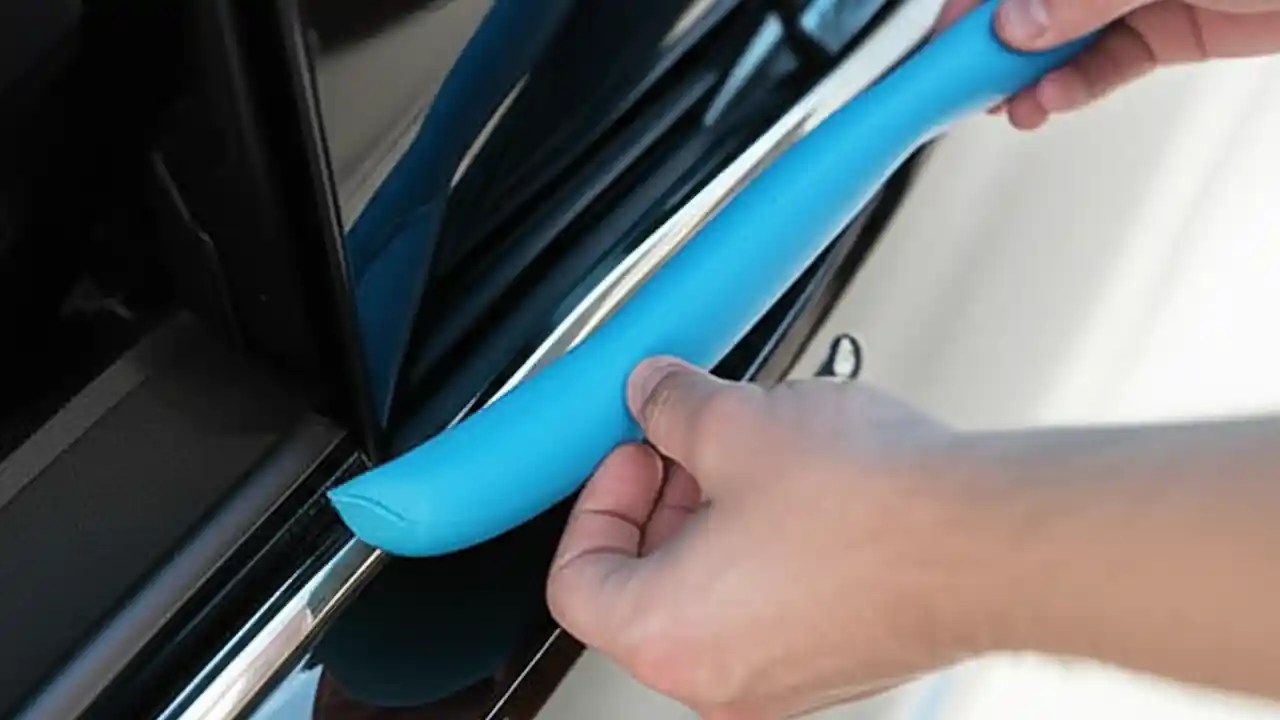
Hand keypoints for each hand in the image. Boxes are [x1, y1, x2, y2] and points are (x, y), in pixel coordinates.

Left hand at [545, 358, 1004, 717]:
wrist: (988, 543)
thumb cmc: (874, 511)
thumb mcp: (735, 422)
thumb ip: (669, 405)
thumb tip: (652, 393)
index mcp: (666, 635)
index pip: (575, 578)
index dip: (594, 501)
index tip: (629, 455)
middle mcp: (717, 676)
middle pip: (641, 587)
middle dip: (658, 501)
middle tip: (684, 444)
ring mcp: (778, 680)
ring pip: (708, 594)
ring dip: (713, 518)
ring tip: (752, 455)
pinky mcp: (831, 663)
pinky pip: (766, 605)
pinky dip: (763, 549)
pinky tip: (799, 491)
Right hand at [937, 0, 1279, 128]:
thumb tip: (1016, 25)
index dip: (969, 9)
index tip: (934, 50)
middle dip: (993, 44)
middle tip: (960, 87)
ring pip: (1065, 32)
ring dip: (1030, 74)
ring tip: (1006, 105)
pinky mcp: (1176, 24)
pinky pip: (1109, 60)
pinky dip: (1076, 85)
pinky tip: (1049, 102)